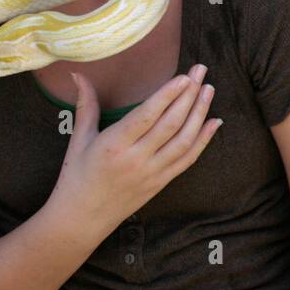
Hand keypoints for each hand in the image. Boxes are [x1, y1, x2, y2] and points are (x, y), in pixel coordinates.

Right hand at [53, 64, 221, 231]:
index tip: (184, 77)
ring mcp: (152, 172)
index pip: (146, 116)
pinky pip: (187, 159)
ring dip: (199, 113)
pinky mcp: (161, 182)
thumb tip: (78, 74)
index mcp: (113, 145)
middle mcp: (136, 159)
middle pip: (170, 123)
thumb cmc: (75, 176)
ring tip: (209, 89)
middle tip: (200, 71)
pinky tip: (214, 122)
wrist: (81, 218)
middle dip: (189, 95)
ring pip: (183, 140)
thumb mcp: (78, 140)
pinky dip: (203, 140)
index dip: (167, 95)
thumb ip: (86, 106)